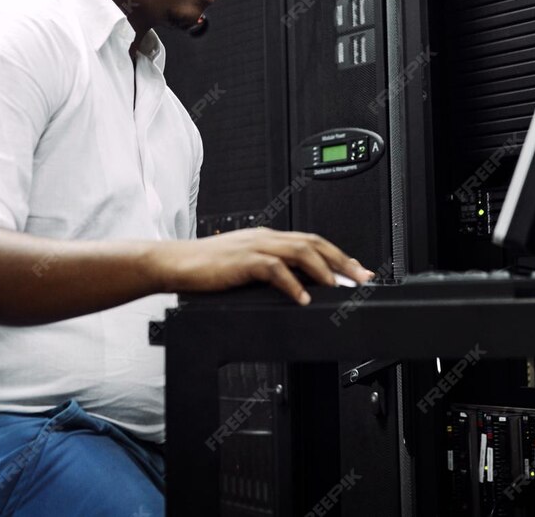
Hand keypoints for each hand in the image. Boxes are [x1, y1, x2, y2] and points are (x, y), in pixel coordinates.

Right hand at [151, 228, 373, 304]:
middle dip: (341, 260)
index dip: (338, 255)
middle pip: (313, 243)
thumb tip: (299, 286)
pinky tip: (303, 297)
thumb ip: (269, 271)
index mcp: (267, 237)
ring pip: (299, 251)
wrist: (173, 263)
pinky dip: (292, 284)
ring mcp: (254, 246)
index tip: (357, 271)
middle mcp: (265, 237)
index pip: (311, 241)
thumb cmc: (204, 268)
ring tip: (338, 287)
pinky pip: (274, 269)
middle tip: (361, 277)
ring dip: (323, 270)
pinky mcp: (242, 260)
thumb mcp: (243, 267)